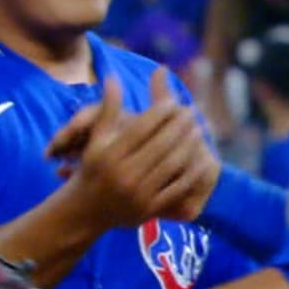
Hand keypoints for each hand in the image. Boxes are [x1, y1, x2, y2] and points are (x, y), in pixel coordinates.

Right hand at [50, 69, 220, 227]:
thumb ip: (107, 109)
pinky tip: (202, 157)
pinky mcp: (150, 209)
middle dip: (179, 126)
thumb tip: (113, 76)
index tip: (174, 101)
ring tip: (199, 129)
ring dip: (189, 145)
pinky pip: (177, 187)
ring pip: (171, 164)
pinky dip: (192, 172)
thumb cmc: (93, 168)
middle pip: (160, 144)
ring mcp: (138, 194)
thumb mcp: (96, 139)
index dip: (160, 113)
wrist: (86, 211)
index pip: (141, 128)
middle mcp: (123, 174)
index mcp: (109, 154)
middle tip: (192, 112)